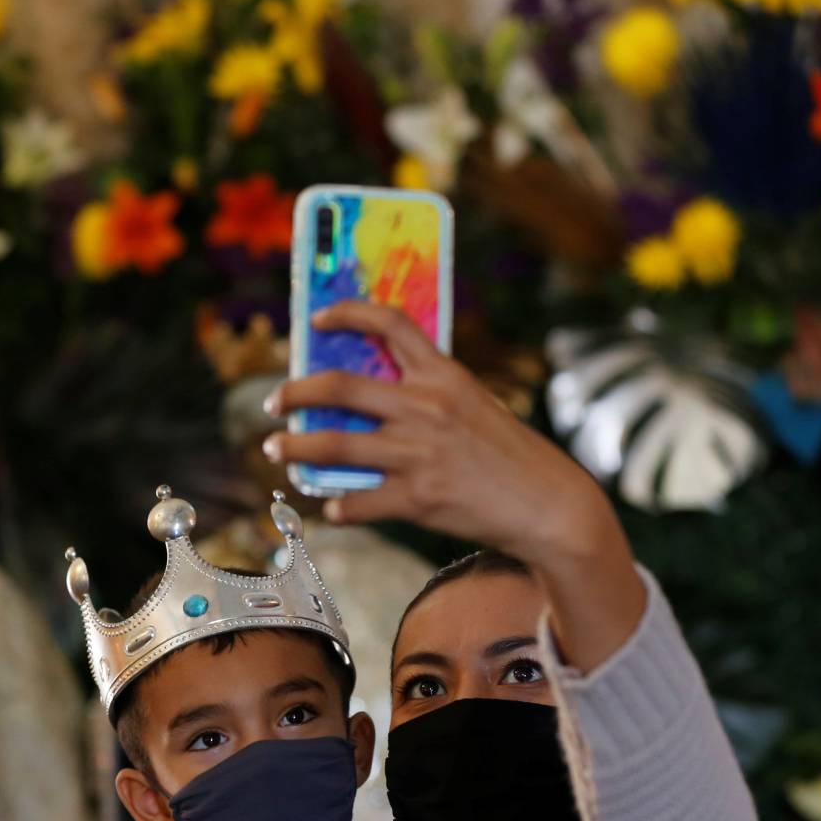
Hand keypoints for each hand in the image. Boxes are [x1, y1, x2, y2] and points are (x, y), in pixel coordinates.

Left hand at [264, 301, 617, 562]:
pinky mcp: (419, 498)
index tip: (316, 317)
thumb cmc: (505, 453)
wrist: (547, 503)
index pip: (391, 323)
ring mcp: (420, 454)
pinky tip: (329, 508)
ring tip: (275, 450)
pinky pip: (359, 502)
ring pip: (335, 447)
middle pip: (340, 387)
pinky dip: (338, 506)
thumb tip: (364, 394)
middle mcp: (427, 408)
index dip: (347, 312)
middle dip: (295, 393)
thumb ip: (425, 392)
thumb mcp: (471, 403)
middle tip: (272, 402)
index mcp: (442, 375)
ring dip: (295, 449)